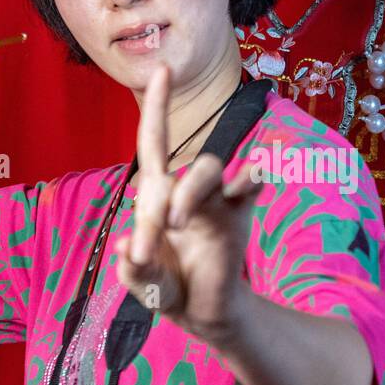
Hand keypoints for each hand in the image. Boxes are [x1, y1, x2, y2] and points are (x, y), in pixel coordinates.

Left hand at [114, 64, 262, 343]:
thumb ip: (132, 271)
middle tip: (152, 240)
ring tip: (178, 225)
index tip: (163, 70)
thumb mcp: (142, 285)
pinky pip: (253, 184)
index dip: (158, 107)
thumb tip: (128, 246)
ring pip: (210, 170)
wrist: (204, 314)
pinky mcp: (241, 215)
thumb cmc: (167, 289)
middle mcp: (190, 190)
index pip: (155, 142)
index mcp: (158, 196)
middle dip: (166, 198)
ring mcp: (219, 200)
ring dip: (190, 192)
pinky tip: (255, 174)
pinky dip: (255, 173)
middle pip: (185, 164)